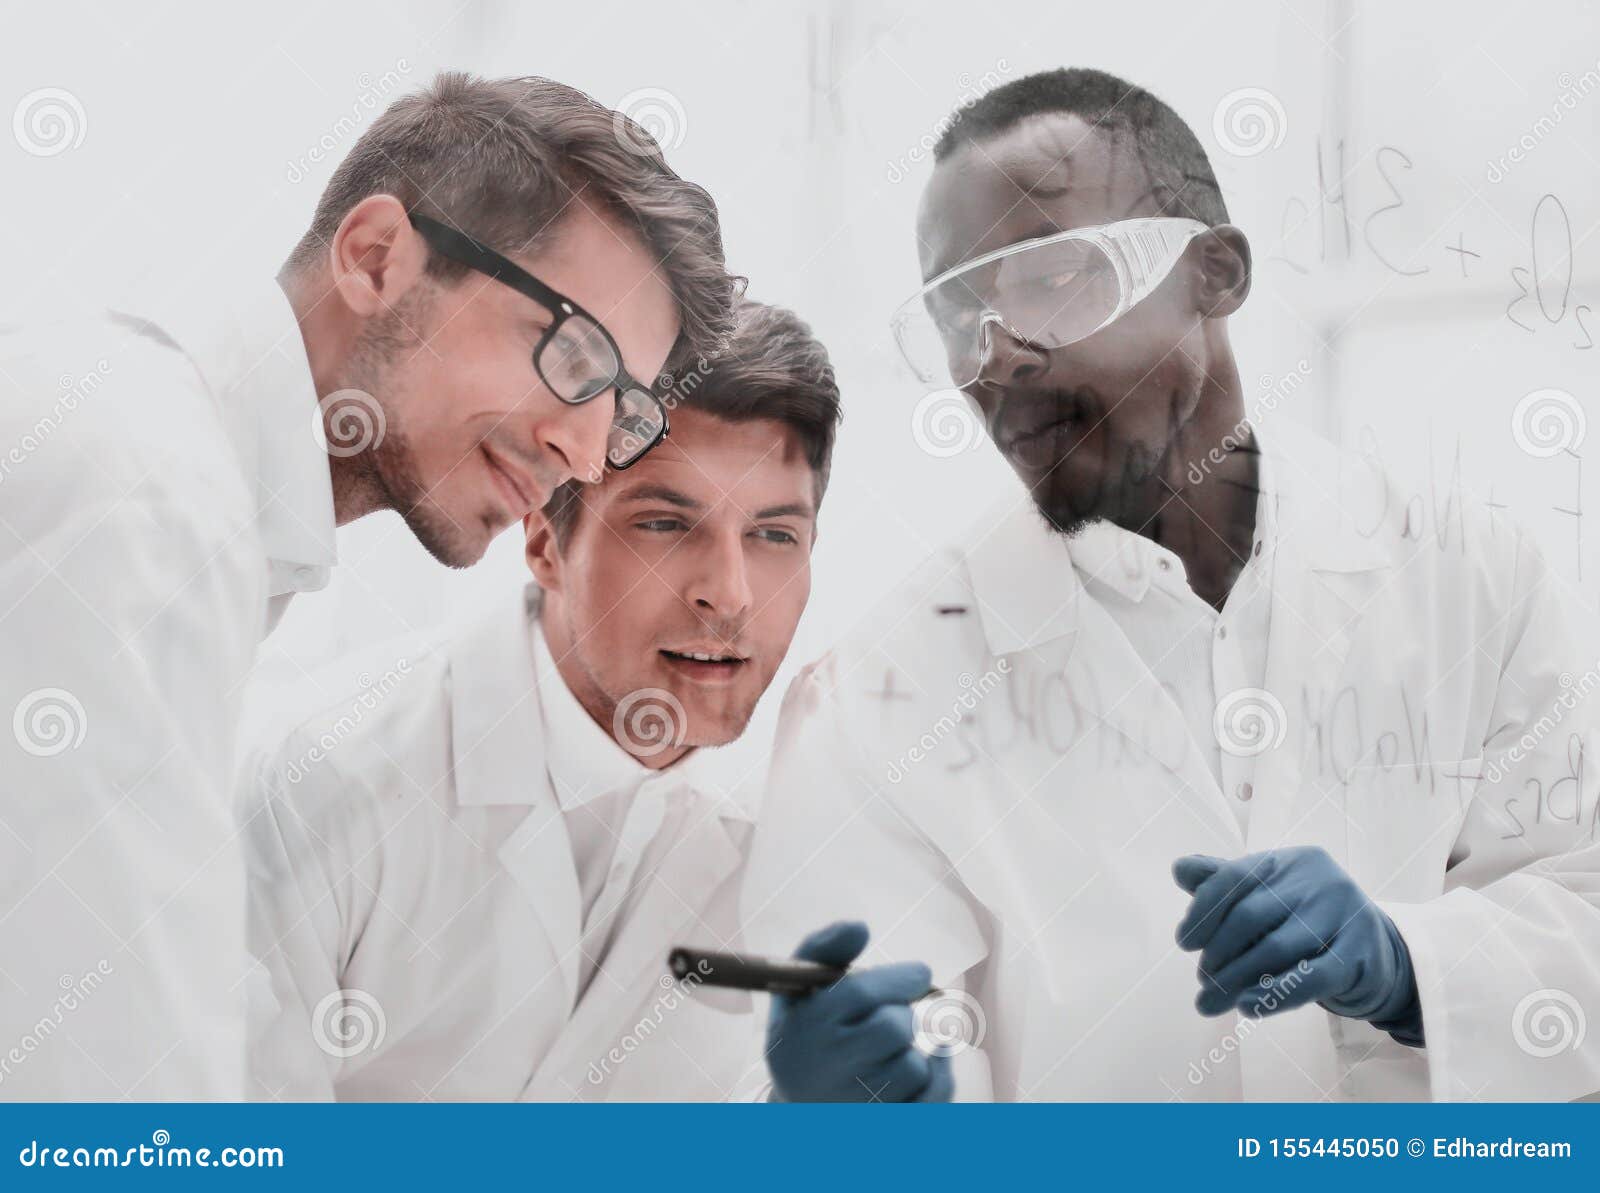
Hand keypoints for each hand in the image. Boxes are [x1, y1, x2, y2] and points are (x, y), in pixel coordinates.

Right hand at [765, 921, 953, 1101]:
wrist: (795, 1113)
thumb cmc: (805, 1034)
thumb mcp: (799, 989)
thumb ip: (825, 948)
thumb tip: (861, 926)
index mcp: (809, 1027)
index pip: (862, 993)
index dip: (901, 978)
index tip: (919, 973)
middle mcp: (830, 1070)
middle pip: (895, 1028)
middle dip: (903, 1014)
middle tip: (895, 1015)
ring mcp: (857, 1107)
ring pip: (915, 1066)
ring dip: (912, 1050)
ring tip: (890, 1051)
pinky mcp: (884, 1128)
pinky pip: (932, 1100)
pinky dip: (940, 1076)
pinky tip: (933, 1062)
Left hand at [1172, 846, 1422, 1045]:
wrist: (1375, 954)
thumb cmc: (1306, 922)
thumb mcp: (1267, 896)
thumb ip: (1223, 882)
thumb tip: (1179, 868)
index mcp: (1290, 861)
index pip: (1234, 877)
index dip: (1202, 910)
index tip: (1185, 943)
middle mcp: (1319, 880)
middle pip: (1250, 915)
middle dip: (1217, 951)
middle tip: (1203, 978)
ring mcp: (1344, 916)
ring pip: (1275, 949)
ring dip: (1235, 978)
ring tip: (1211, 999)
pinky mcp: (1358, 957)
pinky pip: (1309, 979)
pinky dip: (1272, 995)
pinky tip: (1246, 1007)